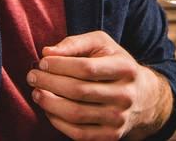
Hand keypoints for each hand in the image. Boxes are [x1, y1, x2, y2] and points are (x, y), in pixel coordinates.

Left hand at [28, 31, 171, 140]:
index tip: (42, 62)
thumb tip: (47, 52)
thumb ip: (75, 43)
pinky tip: (48, 109)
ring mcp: (119, 119)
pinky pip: (78, 133)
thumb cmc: (114, 63)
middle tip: (32, 76)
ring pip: (76, 114)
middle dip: (49, 83)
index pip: (87, 68)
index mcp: (125, 69)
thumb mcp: (102, 45)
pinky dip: (57, 122)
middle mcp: (125, 95)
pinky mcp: (111, 136)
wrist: (143, 97)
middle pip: (79, 91)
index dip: (60, 65)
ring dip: (49, 104)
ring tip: (36, 92)